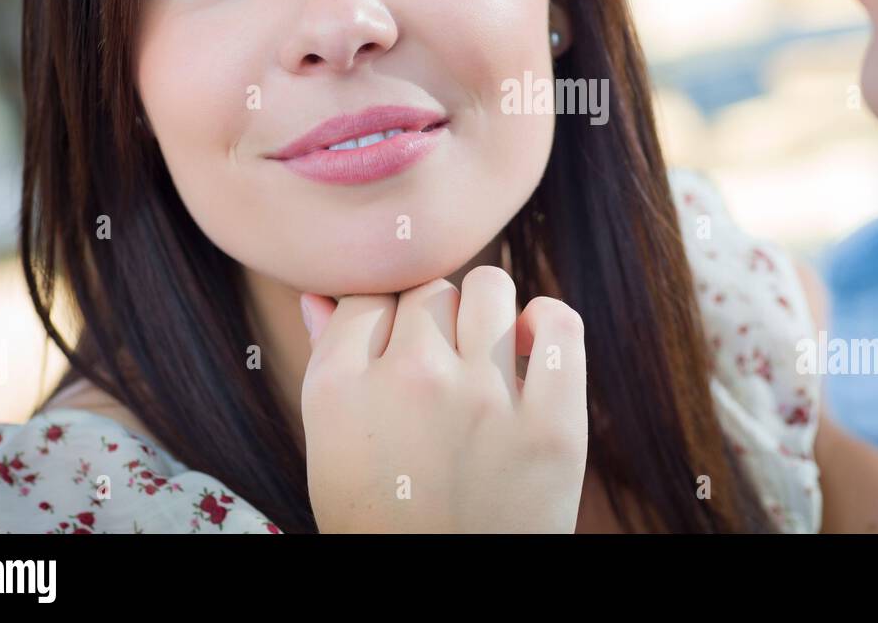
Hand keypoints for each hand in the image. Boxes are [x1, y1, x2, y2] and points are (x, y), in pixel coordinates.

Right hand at [299, 265, 587, 531]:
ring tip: (486, 354)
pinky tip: (533, 347)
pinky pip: (558, 323)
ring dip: (487, 312)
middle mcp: (409, 380)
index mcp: (341, 388)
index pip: (368, 295)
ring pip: (488, 287)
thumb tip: (318, 296)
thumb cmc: (383, 523)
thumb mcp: (332, 449)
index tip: (398, 356)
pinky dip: (548, 322)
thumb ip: (328, 362)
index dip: (386, 321)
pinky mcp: (550, 424)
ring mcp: (483, 399)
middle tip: (441, 374)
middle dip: (434, 324)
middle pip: (428, 292)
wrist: (443, 607)